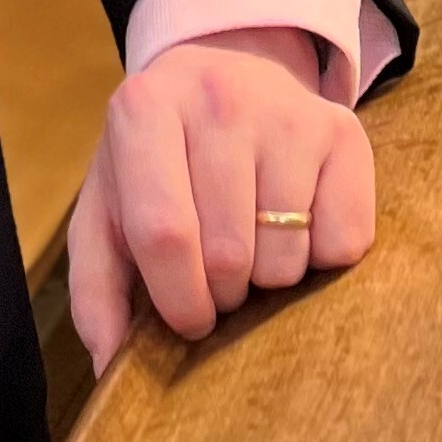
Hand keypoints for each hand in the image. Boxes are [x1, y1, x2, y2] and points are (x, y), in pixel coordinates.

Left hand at [67, 26, 374, 372]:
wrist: (223, 75)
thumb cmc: (158, 164)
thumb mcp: (107, 212)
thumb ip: (96, 289)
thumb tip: (110, 366)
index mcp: (143, 111)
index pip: (164, 232)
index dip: (178, 299)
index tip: (188, 320)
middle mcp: (217, 98)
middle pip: (229, 253)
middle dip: (223, 295)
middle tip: (219, 279)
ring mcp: (286, 112)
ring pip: (288, 257)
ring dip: (270, 281)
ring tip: (253, 244)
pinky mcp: (343, 131)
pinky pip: (345, 245)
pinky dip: (322, 261)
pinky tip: (297, 227)